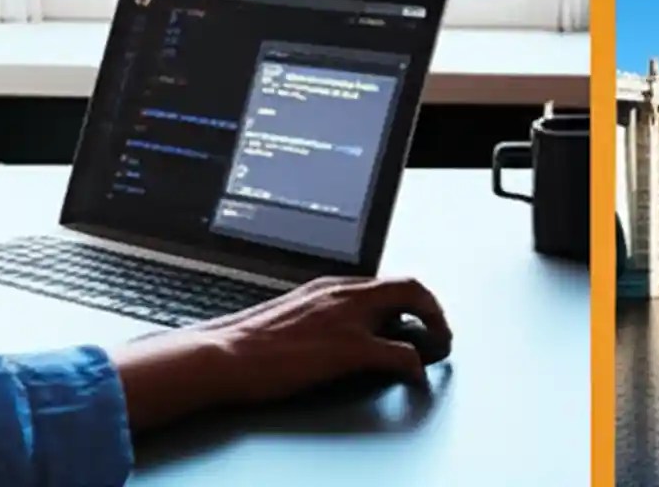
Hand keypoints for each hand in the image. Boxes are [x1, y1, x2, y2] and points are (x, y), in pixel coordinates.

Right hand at [109, 276, 451, 431]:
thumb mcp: (288, 317)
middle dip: (433, 307)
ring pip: (413, 304)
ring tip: (438, 348)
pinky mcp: (347, 348)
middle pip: (408, 283)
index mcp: (328, 286)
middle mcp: (342, 293)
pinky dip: (415, 364)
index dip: (408, 299)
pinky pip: (400, 352)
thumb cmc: (243, 343)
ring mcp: (347, 319)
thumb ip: (316, 316)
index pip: (383, 280)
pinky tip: (415, 376)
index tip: (415, 318)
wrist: (218, 355)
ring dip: (434, 327)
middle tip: (440, 333)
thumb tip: (332, 331)